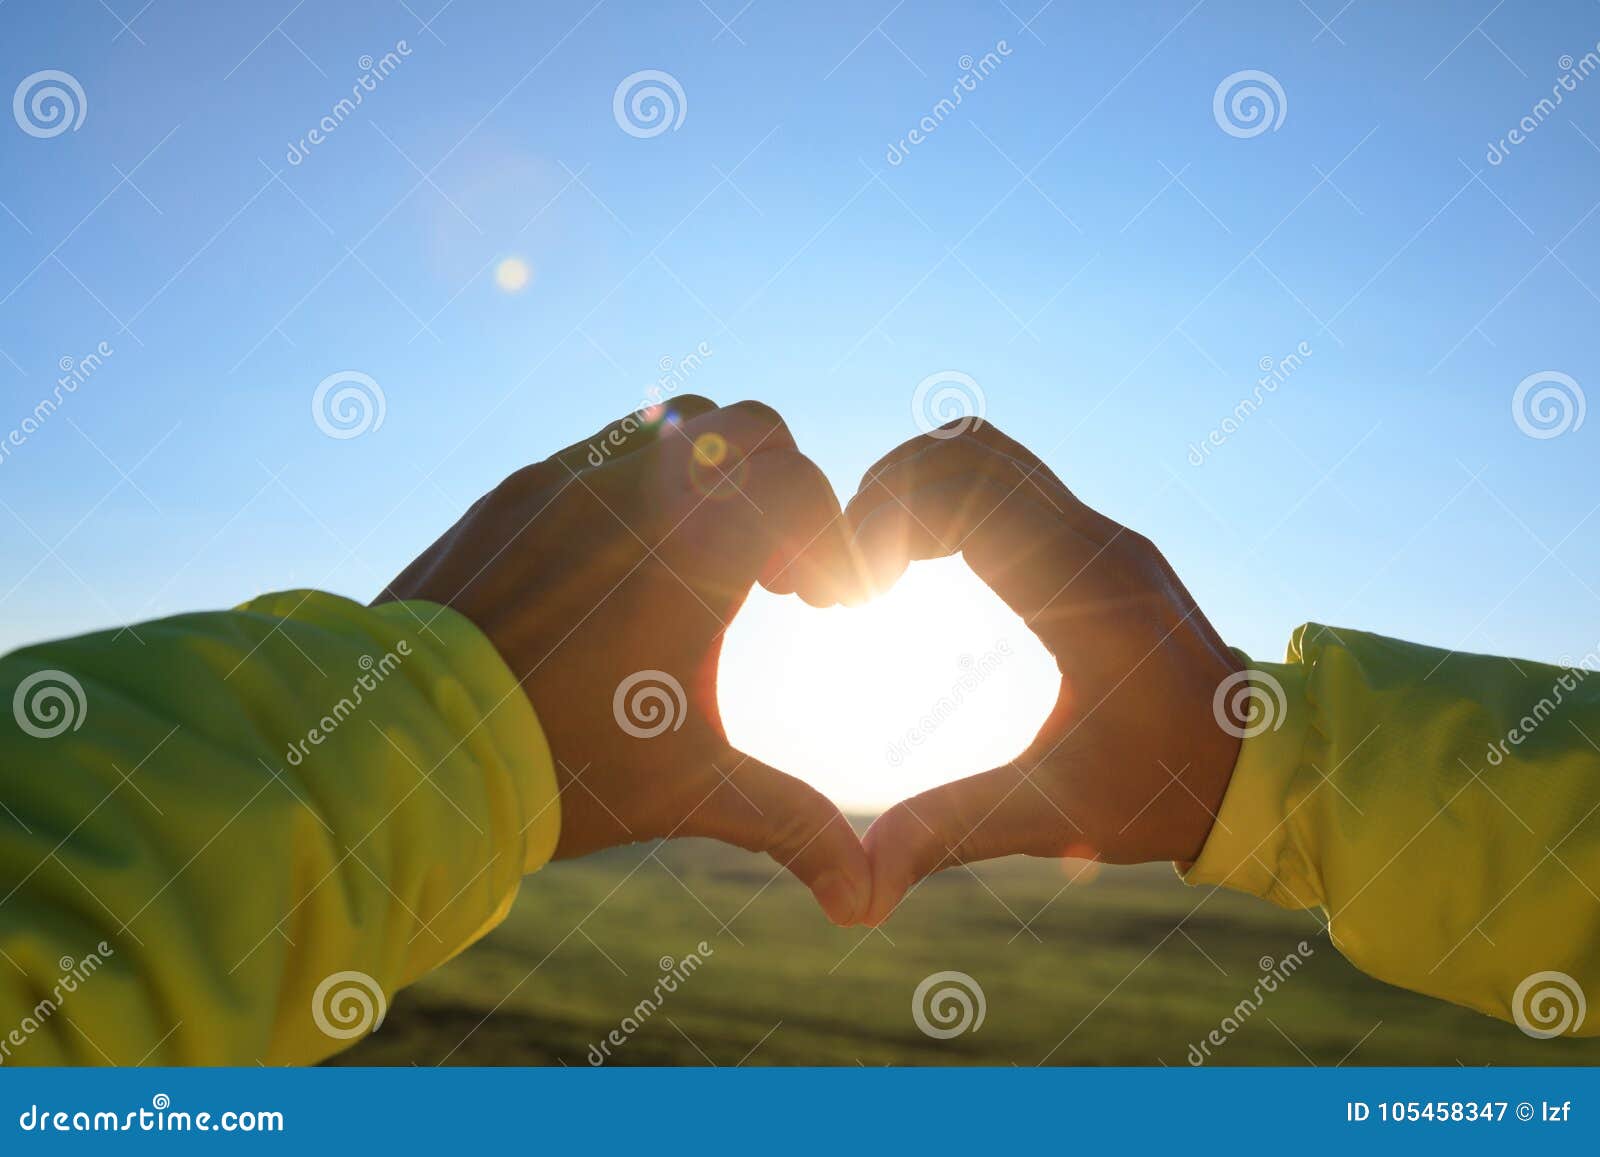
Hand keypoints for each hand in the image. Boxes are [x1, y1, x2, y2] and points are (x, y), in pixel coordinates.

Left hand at [379, 396, 869, 924]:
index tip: (822, 605)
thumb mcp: (689, 789)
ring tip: (701, 561)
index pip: (799, 487)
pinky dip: (637, 488)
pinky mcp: (508, 494)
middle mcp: (631, 490)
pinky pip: (596, 455)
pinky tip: (621, 570)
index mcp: (692, 549)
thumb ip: (791, 824)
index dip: (832, 539)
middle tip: (775, 573)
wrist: (400, 747)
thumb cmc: (557, 767)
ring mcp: (560, 481)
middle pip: (748, 426)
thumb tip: (865, 900)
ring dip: (709, 477)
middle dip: (783, 485)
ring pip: (669, 425)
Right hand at [844, 421, 1243, 924]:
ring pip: (986, 451)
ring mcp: (1100, 531)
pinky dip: (946, 495)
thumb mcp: (1058, 816)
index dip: (881, 522)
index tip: (845, 595)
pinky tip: (915, 561)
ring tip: (869, 561)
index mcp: (1086, 594)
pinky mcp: (1096, 537)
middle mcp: (1097, 541)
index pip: (965, 496)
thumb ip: (955, 831)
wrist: (1262, 762)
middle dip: (882, 495)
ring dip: (912, 486)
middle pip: (966, 452)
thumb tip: (859, 889)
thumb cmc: (1165, 790)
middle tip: (842, 574)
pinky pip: (1006, 476)